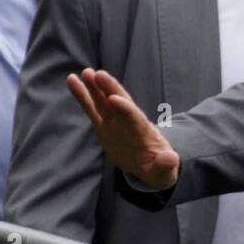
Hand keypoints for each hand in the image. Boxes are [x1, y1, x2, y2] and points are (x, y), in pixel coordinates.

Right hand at [67, 68, 179, 189]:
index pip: (134, 118)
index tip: (114, 99)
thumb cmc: (157, 167)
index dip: (125, 109)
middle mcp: (128, 122)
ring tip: (85, 72)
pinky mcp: (103, 125)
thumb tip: (171, 159)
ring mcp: (115, 122)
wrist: (149, 164)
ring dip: (95, 87)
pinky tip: (72, 80)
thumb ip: (166, 164)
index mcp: (143, 132)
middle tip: (99, 74)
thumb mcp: (164, 170)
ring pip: (104, 101)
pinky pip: (91, 109)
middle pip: (119, 103)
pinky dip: (83, 95)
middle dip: (110, 89)